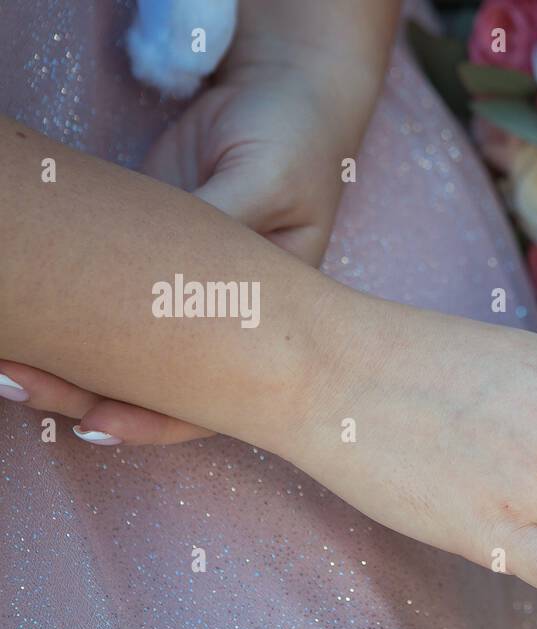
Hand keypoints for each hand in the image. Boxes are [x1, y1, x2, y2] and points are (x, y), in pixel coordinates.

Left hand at [1, 1, 392, 444]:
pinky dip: (70, 312)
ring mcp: (187, 283)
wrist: (286, 84)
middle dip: (94, 394)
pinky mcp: (152, 248)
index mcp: (274, 318)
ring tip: (11, 369)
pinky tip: (30, 322)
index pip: (221, 393)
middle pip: (163, 381)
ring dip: (73, 360)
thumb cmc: (294, 140)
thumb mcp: (265, 184)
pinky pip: (108, 294)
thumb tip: (159, 279)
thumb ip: (216, 226)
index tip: (96, 422)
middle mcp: (229, 314)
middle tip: (23, 388)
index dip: (160, 418)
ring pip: (128, 344)